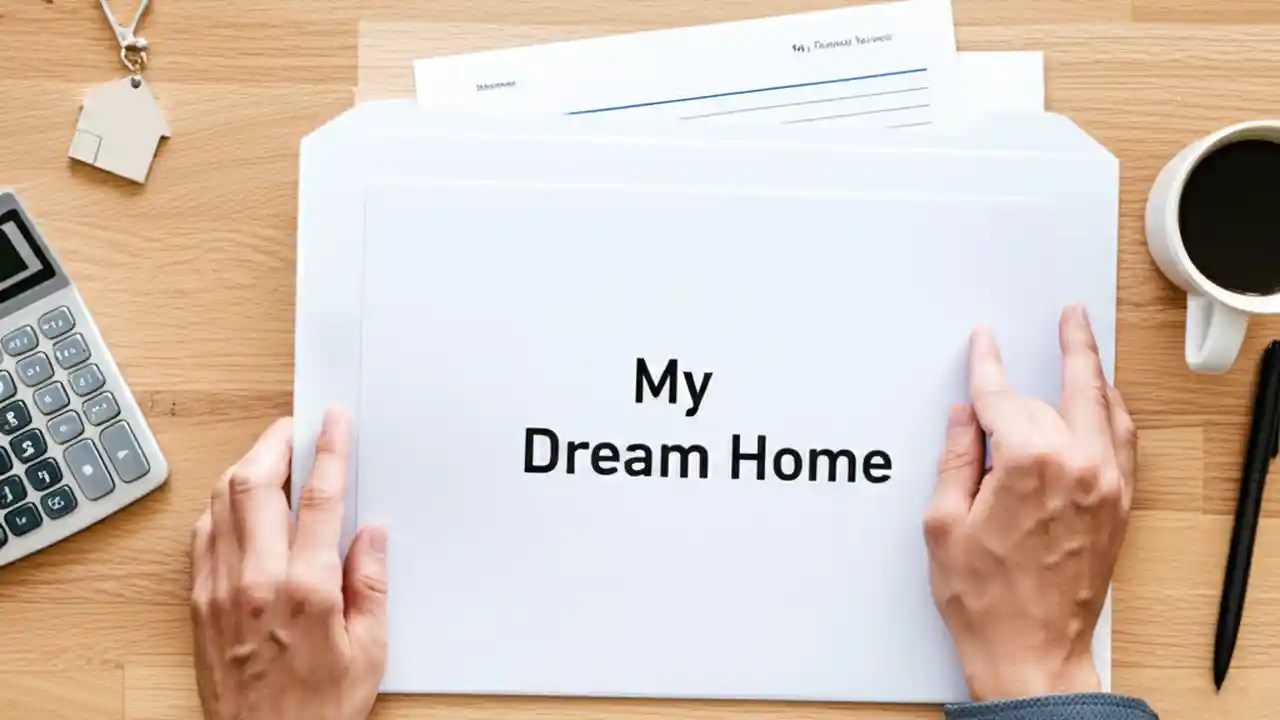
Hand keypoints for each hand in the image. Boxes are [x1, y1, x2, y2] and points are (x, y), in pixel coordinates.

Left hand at [189, 409, 388, 719]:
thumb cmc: (317, 709)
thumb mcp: (368, 651)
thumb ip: (370, 585)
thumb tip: (372, 535)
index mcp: (305, 588)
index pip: (317, 497)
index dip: (327, 449)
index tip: (332, 421)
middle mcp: (255, 580)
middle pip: (255, 483)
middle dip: (276, 441)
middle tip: (296, 426)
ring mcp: (219, 589)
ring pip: (221, 502)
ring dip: (246, 467)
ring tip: (271, 456)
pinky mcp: (199, 602)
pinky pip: (202, 535)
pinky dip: (220, 506)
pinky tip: (238, 504)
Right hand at [924, 305, 1135, 701]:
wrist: (1030, 652)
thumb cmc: (985, 599)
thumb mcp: (943, 522)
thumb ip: (956, 458)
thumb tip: (964, 419)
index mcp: (1029, 464)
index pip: (1001, 399)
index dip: (986, 368)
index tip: (982, 345)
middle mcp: (1077, 466)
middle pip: (1049, 400)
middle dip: (1026, 377)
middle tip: (1024, 335)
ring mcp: (1106, 485)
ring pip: (1100, 406)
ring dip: (1089, 368)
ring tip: (1081, 334)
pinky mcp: (1118, 505)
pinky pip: (1122, 440)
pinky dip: (1113, 410)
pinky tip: (1105, 397)